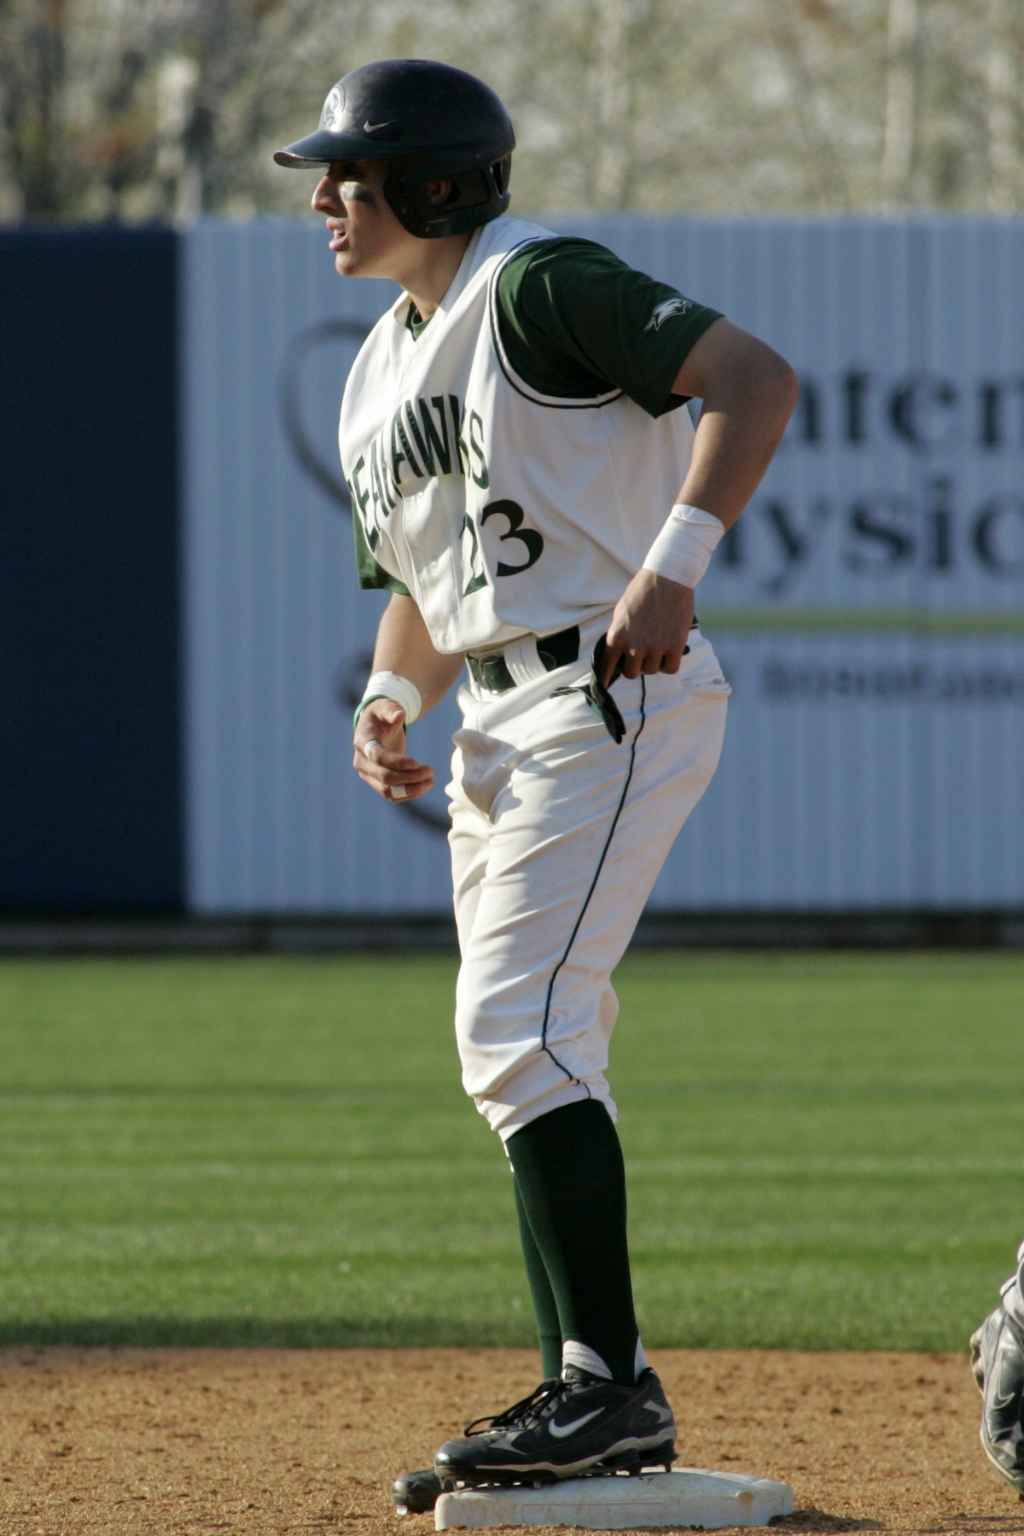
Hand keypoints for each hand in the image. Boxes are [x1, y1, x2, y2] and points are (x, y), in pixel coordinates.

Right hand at [353, 699, 435, 802]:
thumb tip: (400, 715)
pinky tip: (424, 787)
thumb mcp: (385, 705)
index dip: (397, 762)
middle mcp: (361, 761)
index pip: (378, 756)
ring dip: (410, 790)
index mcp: (362, 741)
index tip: (417, 763)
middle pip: (384, 777)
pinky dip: (408, 794)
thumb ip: (392, 709)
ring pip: (387, 790)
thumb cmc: (381, 714)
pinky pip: (391, 794)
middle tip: (431, 771)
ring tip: (431, 782)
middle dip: (409, 777)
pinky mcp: (376, 782)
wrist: (374, 726)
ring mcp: (367, 774)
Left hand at [599, 569, 694, 684]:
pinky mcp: (675, 646)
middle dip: (636, 666)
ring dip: (654, 662)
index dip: (605, 678)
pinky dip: (670, 663)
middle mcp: (634, 646)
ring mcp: (655, 648)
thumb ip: (618, 634)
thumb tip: (617, 654)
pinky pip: (670, 669)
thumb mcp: (621, 612)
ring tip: (659, 645)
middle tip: (643, 654)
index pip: (606, 667)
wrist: (667, 577)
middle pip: (631, 673)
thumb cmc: (642, 590)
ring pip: (651, 671)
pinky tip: (670, 652)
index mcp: (617, 637)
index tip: (604, 687)